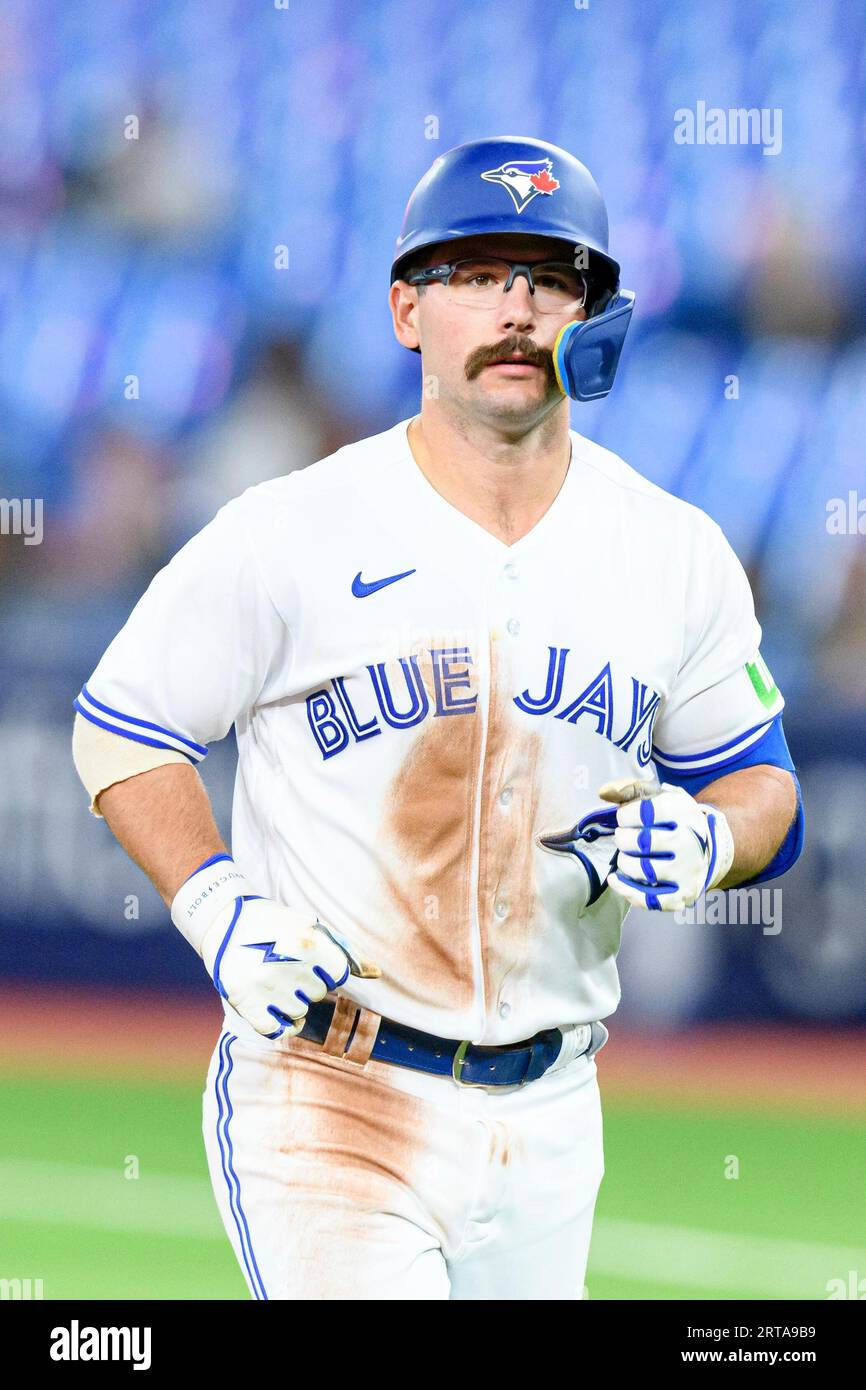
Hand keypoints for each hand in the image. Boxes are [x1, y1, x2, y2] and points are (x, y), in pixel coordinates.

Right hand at [170, 854, 378, 1037]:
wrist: (223, 923)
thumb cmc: (275, 924)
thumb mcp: (311, 926)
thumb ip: (346, 951)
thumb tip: (375, 974)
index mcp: (307, 942)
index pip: (338, 975)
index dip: (326, 969)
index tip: (309, 958)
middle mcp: (288, 965)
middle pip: (318, 994)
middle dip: (307, 984)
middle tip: (284, 965)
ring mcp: (266, 987)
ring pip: (300, 1013)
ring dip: (291, 1002)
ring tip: (273, 980)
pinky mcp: (247, 1004)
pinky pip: (277, 1030)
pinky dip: (279, 1023)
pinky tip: (272, 1006)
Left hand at [598, 777, 733, 911]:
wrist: (707, 847)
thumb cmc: (672, 820)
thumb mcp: (657, 796)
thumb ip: (629, 788)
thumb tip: (603, 792)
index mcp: (683, 812)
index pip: (644, 812)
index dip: (625, 815)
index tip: (626, 817)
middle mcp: (690, 842)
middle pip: (641, 843)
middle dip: (623, 839)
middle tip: (625, 837)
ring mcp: (687, 871)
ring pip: (643, 871)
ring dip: (624, 863)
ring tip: (626, 856)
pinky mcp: (683, 894)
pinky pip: (650, 899)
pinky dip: (627, 891)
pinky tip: (616, 879)